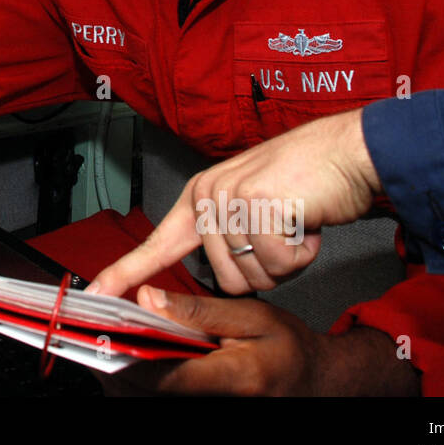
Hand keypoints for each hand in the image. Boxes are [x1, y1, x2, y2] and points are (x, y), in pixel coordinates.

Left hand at [89, 107, 380, 296]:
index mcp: (200, 197)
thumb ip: (226, 235)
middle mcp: (209, 196)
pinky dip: (301, 253)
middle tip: (283, 234)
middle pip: (225, 279)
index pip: (157, 243)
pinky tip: (305, 221)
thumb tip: (217, 275)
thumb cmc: (305, 182)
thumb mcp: (252, 205)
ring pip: (252, 277)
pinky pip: (278, 264)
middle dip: (265, 270)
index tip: (97, 292)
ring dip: (284, 262)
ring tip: (293, 224)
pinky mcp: (258, 205)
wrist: (347, 151)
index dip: (125, 272)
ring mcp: (231, 198)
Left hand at [105, 285, 417, 395]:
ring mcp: (216, 412)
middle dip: (119, 372)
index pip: (169, 377)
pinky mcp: (209, 411)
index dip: (130, 361)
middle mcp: (223, 404)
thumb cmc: (290, 347)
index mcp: (236, 378)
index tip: (104, 340)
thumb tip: (148, 297)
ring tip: (109, 350)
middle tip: (96, 343)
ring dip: (126, 381)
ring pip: (153, 403)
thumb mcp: (252, 315)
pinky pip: (166, 402)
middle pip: (153, 396)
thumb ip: (198, 309)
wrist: (319, 380)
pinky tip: (133, 365)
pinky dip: (144, 386)